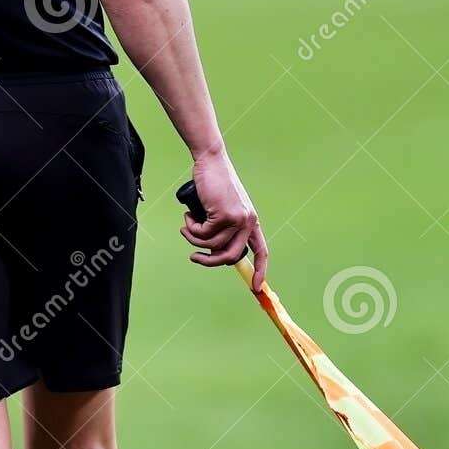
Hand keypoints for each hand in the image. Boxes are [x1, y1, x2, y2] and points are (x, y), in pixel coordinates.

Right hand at [182, 148, 267, 290]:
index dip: (260, 270)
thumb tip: (214, 252)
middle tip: (194, 257)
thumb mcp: (222, 209)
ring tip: (187, 227)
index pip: (261, 251)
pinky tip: (188, 217)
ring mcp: (237, 218)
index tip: (256, 287)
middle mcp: (248, 221)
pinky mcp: (224, 215)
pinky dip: (191, 229)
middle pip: (231, 257)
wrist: (210, 162)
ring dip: (194, 240)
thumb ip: (223, 229)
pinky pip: (203, 235)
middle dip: (210, 261)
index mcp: (251, 222)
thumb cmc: (213, 185)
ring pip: (212, 245)